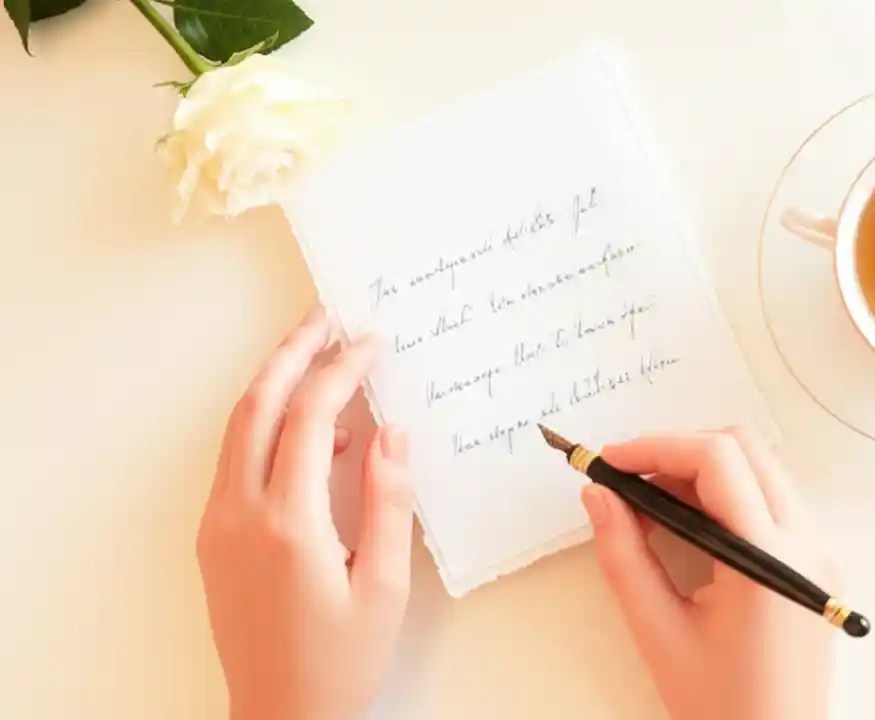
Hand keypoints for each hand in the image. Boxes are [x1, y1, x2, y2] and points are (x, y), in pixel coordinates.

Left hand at [197, 307, 414, 719]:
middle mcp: (240, 515)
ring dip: (273, 383)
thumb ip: (389, 502)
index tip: (370, 343)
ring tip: (316, 355)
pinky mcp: (214, 537)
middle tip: (325, 316)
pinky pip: (236, 461)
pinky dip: (267, 427)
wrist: (280, 717)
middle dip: (291, 353)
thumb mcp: (385, 587)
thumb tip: (392, 433)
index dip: (340, 371)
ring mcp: (218, 524)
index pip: (308, 419)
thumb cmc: (339, 661)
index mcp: (288, 525)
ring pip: (236, 428)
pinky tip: (310, 430)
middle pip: (255, 407)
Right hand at [581, 429, 838, 719]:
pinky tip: (685, 523)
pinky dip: (725, 496)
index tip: (611, 461)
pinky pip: (771, 503)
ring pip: (760, 470)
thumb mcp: (659, 631)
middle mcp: (807, 544)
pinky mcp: (815, 564)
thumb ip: (624, 555)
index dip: (657, 447)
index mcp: (769, 559)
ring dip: (702, 472)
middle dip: (679, 451)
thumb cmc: (722, 707)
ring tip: (648, 504)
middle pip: (745, 450)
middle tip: (626, 478)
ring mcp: (818, 552)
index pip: (718, 460)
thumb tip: (599, 496)